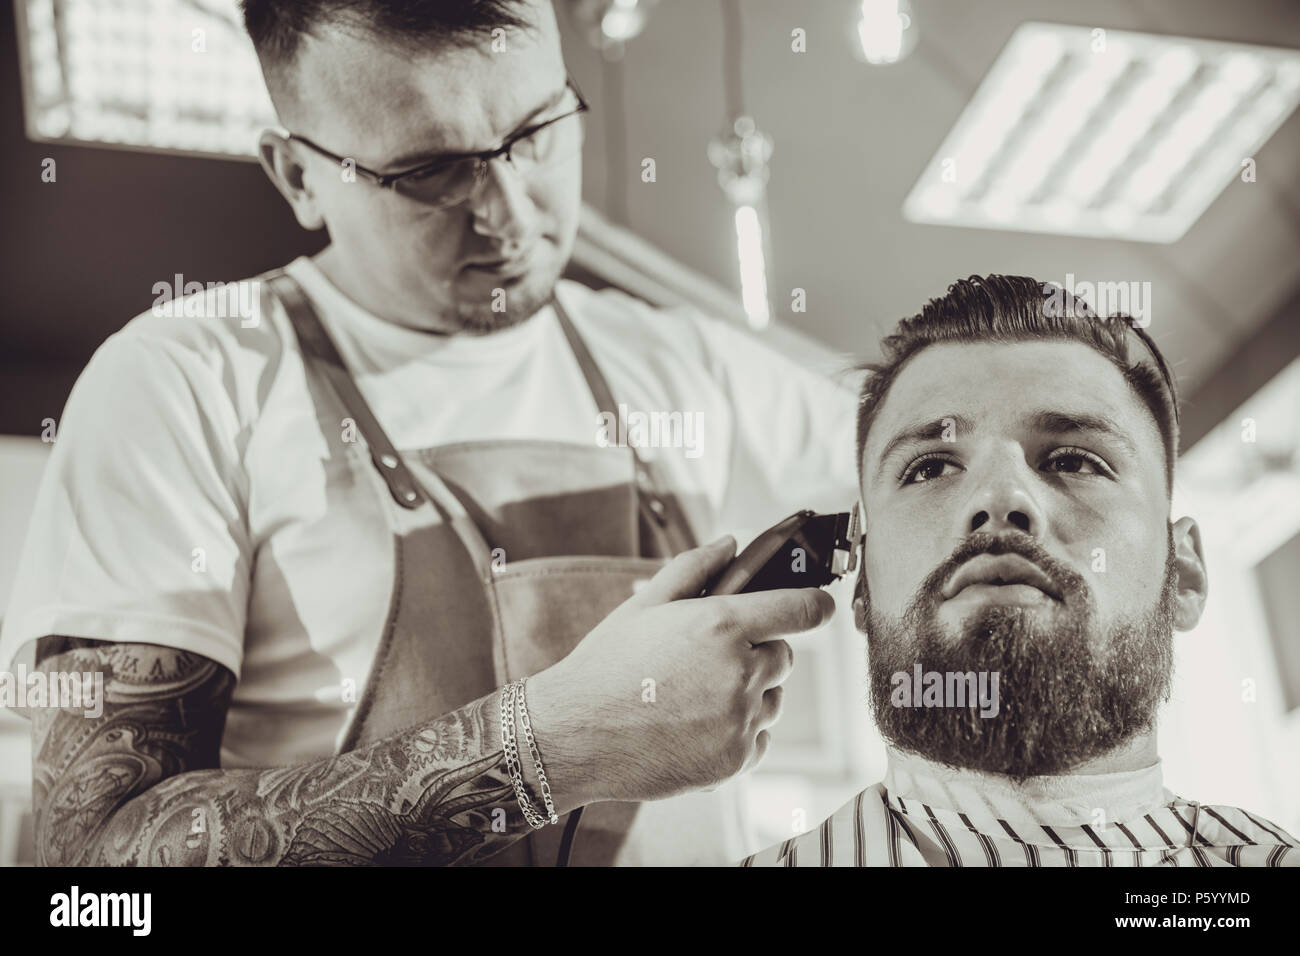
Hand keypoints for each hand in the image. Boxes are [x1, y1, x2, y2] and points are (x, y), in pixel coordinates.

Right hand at [526, 535, 835, 807]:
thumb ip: (694, 568)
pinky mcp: (735, 760)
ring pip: (772, 699)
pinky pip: (758, 739)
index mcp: (722, 625)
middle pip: (783, 655)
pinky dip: (738, 733)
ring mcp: (740, 720)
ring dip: (749, 694)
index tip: (818, 606)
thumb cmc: (606, 666)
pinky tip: (695, 726)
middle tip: (709, 659)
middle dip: (756, 652)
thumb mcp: (644, 605)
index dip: (814, 604)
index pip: (801, 609)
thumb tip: (729, 545)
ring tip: (695, 697)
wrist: (575, 735)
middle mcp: (740, 672)